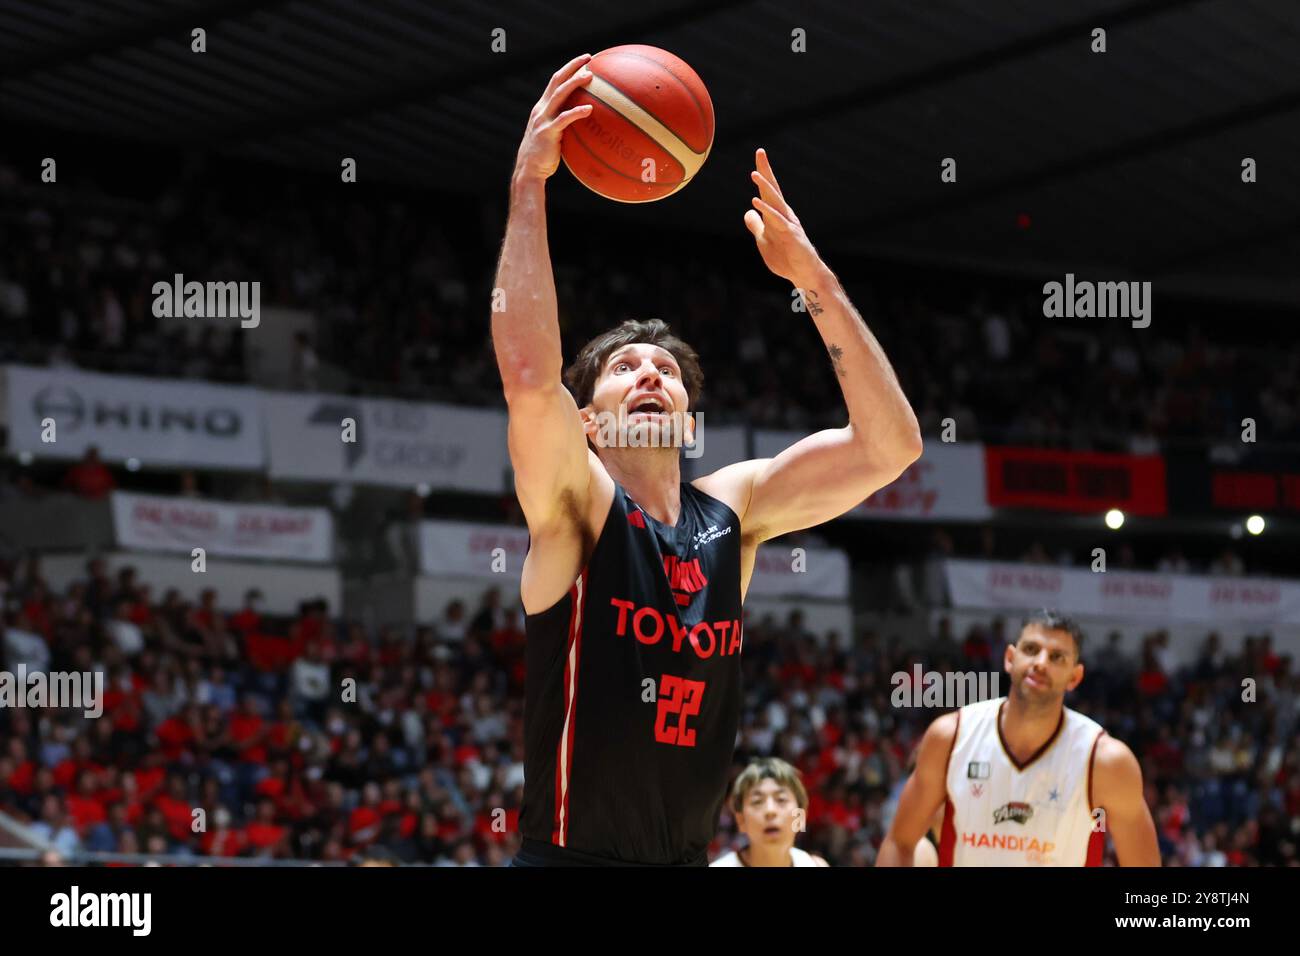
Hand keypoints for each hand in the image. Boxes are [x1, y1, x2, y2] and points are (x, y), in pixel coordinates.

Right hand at [513, 54, 594, 183]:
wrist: (529, 171)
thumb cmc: (545, 157)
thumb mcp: (555, 137)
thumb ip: (566, 127)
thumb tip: (588, 124)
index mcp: (543, 107)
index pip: (556, 81)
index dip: (569, 68)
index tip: (585, 60)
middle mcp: (541, 109)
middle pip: (557, 80)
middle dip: (572, 66)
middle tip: (590, 58)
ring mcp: (543, 119)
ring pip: (559, 94)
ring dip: (575, 83)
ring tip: (590, 76)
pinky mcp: (547, 132)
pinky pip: (564, 119)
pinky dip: (577, 112)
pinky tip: (590, 109)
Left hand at [743, 148, 825, 284]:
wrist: (803, 274)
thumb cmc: (785, 257)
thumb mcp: (764, 240)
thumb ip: (756, 226)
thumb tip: (748, 212)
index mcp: (777, 214)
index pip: (768, 190)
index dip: (763, 173)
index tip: (759, 154)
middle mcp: (784, 215)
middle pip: (773, 189)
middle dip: (766, 171)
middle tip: (760, 152)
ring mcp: (788, 224)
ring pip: (775, 202)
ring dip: (764, 188)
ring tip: (754, 174)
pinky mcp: (790, 235)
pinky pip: (777, 221)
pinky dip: (766, 211)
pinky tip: (755, 202)